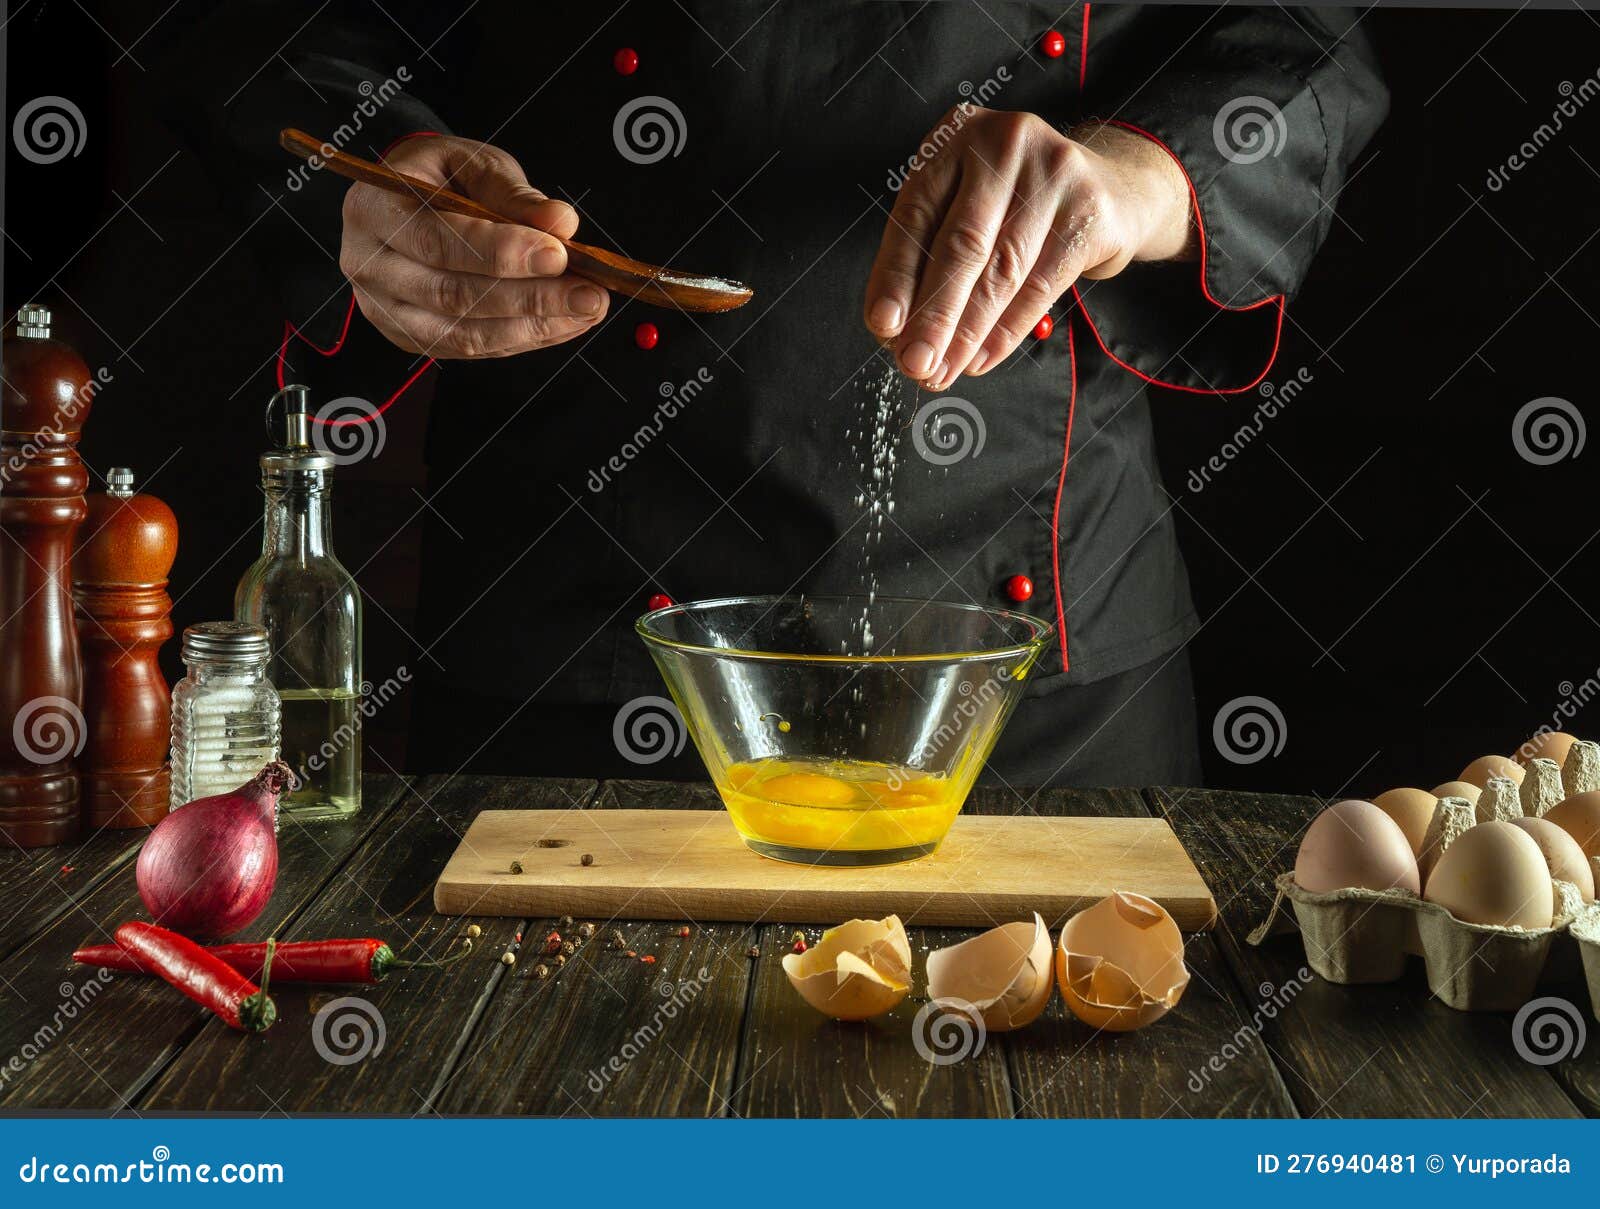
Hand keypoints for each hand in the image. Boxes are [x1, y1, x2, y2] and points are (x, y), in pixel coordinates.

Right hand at [338, 135, 608, 358]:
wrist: (405, 204)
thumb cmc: (439, 179)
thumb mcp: (471, 164)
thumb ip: (513, 193)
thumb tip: (560, 222)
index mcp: (375, 211)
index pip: (438, 241)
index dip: (502, 253)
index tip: (559, 254)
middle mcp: (371, 268)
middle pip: (455, 296)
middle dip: (531, 298)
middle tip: (590, 291)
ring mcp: (388, 312)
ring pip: (467, 334)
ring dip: (536, 326)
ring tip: (587, 308)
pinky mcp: (415, 339)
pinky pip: (474, 348)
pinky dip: (526, 338)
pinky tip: (565, 322)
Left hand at [864, 110, 1195, 389]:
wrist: (1113, 190)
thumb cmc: (1018, 204)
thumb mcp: (967, 205)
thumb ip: (928, 251)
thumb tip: (894, 328)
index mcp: (957, 135)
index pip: (916, 215)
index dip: (896, 275)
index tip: (882, 325)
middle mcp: (1005, 145)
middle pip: (961, 244)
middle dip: (933, 313)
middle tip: (914, 363)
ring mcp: (1052, 174)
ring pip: (1000, 271)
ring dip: (967, 333)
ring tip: (943, 371)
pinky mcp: (1088, 212)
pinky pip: (1040, 286)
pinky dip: (1006, 331)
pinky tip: (981, 359)